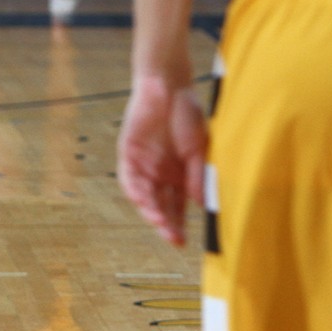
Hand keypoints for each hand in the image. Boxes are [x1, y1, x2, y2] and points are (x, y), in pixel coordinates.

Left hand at [118, 74, 206, 245]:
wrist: (169, 87)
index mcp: (179, 176)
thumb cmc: (189, 116)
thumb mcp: (198, 149)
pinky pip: (130, 176)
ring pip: (144, 195)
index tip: (186, 242)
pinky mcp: (129, 153)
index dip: (180, 224)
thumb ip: (197, 175)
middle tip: (174, 239)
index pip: (177, 207)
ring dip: (151, 210)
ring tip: (160, 223)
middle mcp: (161, 174)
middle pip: (160, 205)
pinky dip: (136, 190)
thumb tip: (202, 204)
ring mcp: (144, 164)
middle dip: (166, 224)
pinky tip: (143, 201)